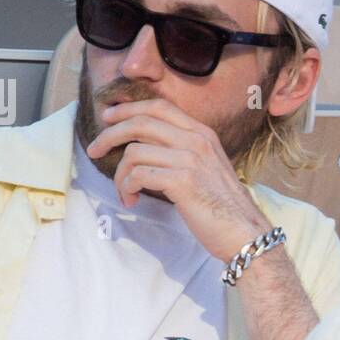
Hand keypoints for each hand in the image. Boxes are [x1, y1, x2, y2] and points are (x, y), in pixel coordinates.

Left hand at [85, 99, 271, 260]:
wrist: (244, 232)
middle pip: (140, 123)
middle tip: (94, 149)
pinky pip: (139, 175)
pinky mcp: (183, 181)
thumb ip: (183, 151)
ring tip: (125, 192)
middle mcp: (197, 140)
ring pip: (135, 152)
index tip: (108, 118)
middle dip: (110, 134)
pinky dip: (128, 187)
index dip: (128, 108)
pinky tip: (133, 199)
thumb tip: (144, 148)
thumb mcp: (207, 167)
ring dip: (121, 175)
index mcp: (202, 133)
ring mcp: (191, 159)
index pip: (159, 107)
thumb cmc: (222, 206)